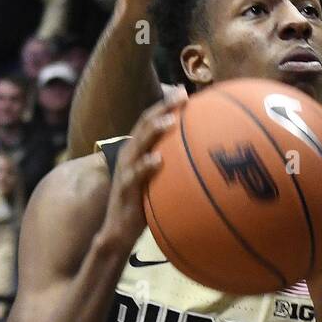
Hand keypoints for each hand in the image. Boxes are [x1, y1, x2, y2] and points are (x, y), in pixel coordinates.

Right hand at [97, 90, 186, 253]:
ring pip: (138, 145)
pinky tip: (158, 160)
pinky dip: (146, 166)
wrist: (120, 231)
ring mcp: (126, 171)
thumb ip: (172, 164)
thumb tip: (201, 156)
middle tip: (181, 94)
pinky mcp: (126, 190)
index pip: (150, 121)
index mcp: (138, 150)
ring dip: (153, 131)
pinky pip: (135, 176)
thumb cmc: (144, 204)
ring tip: (171, 120)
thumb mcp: (159, 179)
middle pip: (144, 125)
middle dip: (162, 108)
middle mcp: (130, 155)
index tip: (184, 90)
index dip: (165, 104)